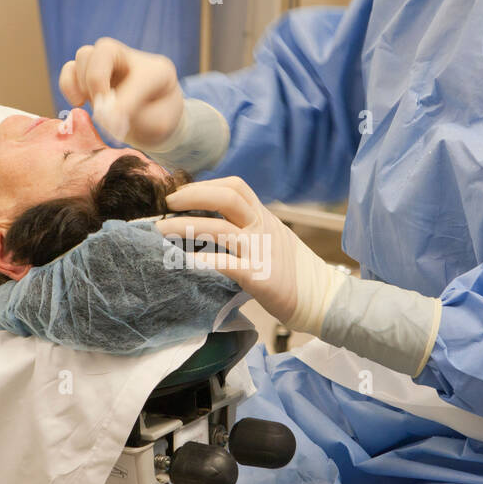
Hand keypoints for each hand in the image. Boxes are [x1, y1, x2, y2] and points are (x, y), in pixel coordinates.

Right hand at [59, 38, 184, 149]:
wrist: (152, 122)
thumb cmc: (155, 121)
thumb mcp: (155, 125)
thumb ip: (131, 116)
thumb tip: (100, 113)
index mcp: (156, 71)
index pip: (137, 77)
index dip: (124, 103)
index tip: (118, 128)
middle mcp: (130, 59)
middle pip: (104, 50)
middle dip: (97, 81)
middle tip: (102, 109)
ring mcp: (108, 63)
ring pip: (84, 56)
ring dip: (84, 85)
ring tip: (97, 108)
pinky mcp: (88, 73)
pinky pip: (69, 69)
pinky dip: (69, 86)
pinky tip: (80, 103)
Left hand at [154, 177, 345, 332]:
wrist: (320, 299)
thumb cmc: (294, 272)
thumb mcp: (275, 238)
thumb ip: (251, 227)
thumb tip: (217, 223)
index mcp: (265, 218)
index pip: (237, 187)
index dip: (207, 184)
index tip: (185, 193)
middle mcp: (262, 228)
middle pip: (227, 198)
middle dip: (194, 195)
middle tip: (169, 203)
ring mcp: (260, 251)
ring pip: (219, 229)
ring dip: (187, 228)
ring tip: (162, 231)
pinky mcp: (258, 276)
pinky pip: (224, 264)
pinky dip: (201, 260)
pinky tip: (183, 261)